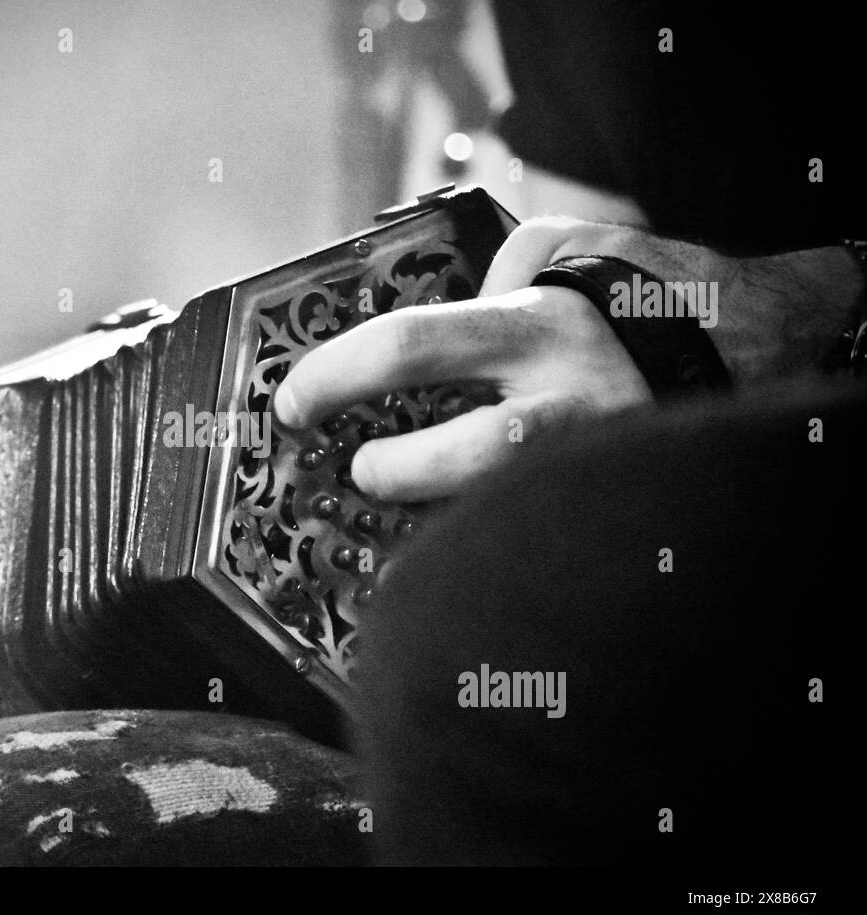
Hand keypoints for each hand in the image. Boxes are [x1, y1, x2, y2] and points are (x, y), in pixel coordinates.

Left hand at [274, 218, 663, 501]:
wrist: (751, 336)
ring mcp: (592, 459)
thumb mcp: (561, 244)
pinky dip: (488, 535)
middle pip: (453, 458)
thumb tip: (426, 335)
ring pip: (496, 510)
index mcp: (540, 324)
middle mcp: (566, 400)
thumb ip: (486, 274)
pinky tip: (462, 538)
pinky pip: (532, 526)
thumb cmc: (642, 285)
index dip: (335, 377)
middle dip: (385, 472)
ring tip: (405, 496)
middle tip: (355, 466)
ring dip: (434, 517)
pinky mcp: (608, 495)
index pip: (410, 347)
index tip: (294, 400)